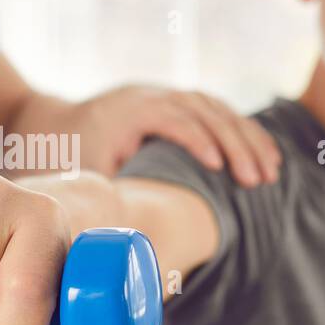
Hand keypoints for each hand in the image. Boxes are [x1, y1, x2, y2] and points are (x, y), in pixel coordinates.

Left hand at [69, 85, 280, 185]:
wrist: (54, 122)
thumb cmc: (66, 155)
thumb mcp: (81, 174)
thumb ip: (110, 193)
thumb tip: (130, 231)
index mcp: (130, 108)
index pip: (174, 117)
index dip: (199, 141)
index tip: (219, 170)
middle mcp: (152, 94)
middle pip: (205, 110)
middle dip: (235, 145)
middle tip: (257, 181)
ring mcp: (167, 94)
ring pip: (219, 108)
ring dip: (248, 139)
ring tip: (270, 173)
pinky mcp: (177, 102)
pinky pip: (219, 111)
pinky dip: (244, 132)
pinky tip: (265, 155)